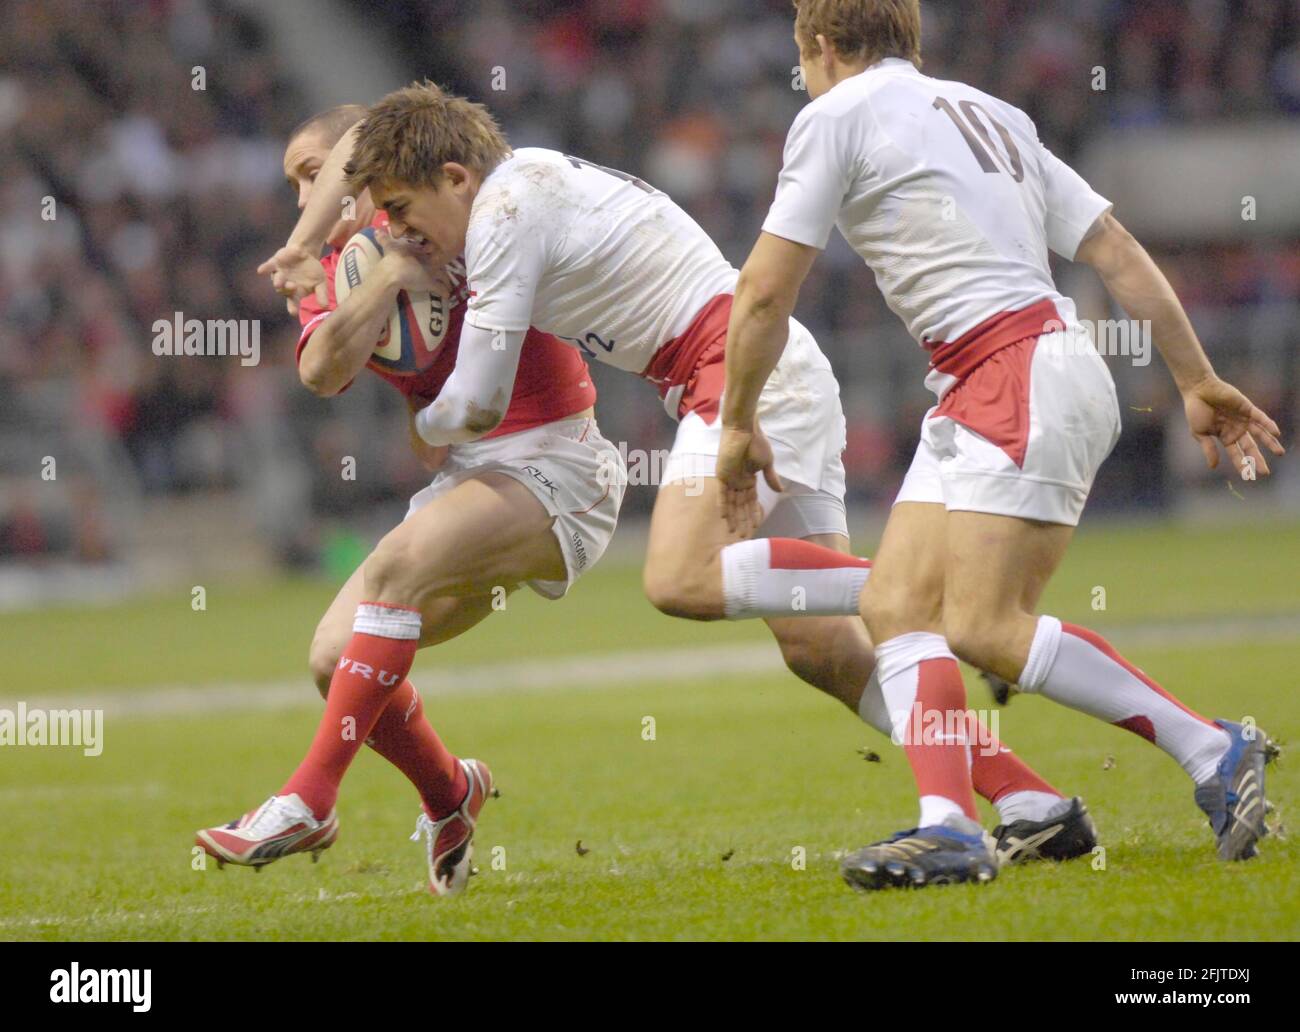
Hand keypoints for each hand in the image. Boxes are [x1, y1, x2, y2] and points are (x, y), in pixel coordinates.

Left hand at [257, 244, 325, 314]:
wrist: (305, 253)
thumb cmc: (312, 271)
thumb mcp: (320, 282)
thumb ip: (321, 294)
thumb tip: (325, 306)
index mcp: (296, 293)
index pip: (293, 303)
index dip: (293, 307)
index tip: (293, 312)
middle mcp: (285, 285)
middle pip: (284, 291)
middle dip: (287, 289)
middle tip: (293, 288)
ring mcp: (279, 274)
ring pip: (276, 279)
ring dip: (278, 281)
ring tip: (280, 283)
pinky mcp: (275, 263)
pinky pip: (268, 267)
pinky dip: (265, 269)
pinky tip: (260, 271)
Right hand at [377, 230, 450, 294]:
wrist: (393, 270)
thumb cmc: (391, 257)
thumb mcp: (388, 246)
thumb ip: (383, 238)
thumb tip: (376, 230)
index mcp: (419, 250)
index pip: (429, 251)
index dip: (432, 255)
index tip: (433, 258)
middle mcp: (427, 260)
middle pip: (439, 263)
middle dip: (442, 268)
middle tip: (444, 272)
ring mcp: (431, 272)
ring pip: (443, 276)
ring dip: (447, 281)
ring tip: (449, 286)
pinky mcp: (431, 283)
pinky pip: (440, 288)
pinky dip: (444, 292)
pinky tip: (447, 296)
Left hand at [716, 422, 782, 536]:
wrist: (745, 430)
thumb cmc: (756, 442)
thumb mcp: (767, 463)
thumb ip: (770, 478)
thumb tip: (780, 490)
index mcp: (749, 478)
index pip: (751, 501)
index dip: (753, 513)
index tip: (756, 526)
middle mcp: (738, 481)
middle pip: (741, 505)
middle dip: (743, 520)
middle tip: (744, 535)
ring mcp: (729, 479)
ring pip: (732, 503)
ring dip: (734, 517)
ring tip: (735, 532)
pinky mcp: (722, 475)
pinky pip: (722, 494)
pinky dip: (723, 506)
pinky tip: (725, 518)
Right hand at [1183, 375, 1283, 477]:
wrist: (1199, 390)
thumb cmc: (1196, 411)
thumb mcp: (1200, 433)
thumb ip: (1208, 449)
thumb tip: (1213, 467)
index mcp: (1225, 437)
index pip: (1236, 454)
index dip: (1241, 465)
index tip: (1248, 477)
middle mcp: (1237, 430)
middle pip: (1250, 447)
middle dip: (1258, 459)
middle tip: (1265, 473)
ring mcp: (1243, 419)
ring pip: (1260, 434)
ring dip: (1270, 443)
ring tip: (1280, 453)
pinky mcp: (1247, 408)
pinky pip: (1261, 418)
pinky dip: (1269, 425)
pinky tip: (1276, 433)